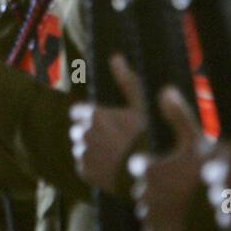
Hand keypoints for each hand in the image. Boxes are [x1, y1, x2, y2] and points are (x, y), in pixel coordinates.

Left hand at [69, 54, 145, 194]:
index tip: (110, 125)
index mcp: (92, 114)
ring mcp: (82, 153)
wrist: (151, 174)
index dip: (94, 118)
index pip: (79, 112)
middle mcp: (82, 132)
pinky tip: (112, 167)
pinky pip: (85, 166)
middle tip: (117, 141)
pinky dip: (95, 166)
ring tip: (116, 155)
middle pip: (80, 130)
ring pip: (82, 148)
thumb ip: (126, 81)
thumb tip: (115, 56)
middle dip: (93, 133)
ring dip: (93, 150)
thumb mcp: (142, 105)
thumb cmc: (149, 137)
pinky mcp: (84, 172)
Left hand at [131, 87, 210, 230]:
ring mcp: (152, 217)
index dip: (157, 169)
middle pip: (143, 190)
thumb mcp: (204, 139)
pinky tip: (186, 227)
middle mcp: (146, 191)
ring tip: (189, 210)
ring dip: (162, 211)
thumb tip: (164, 91)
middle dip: (161, 190)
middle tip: (187, 192)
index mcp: (151, 167)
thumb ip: (180, 115)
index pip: (139, 168)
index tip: (176, 172)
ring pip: (147, 212)